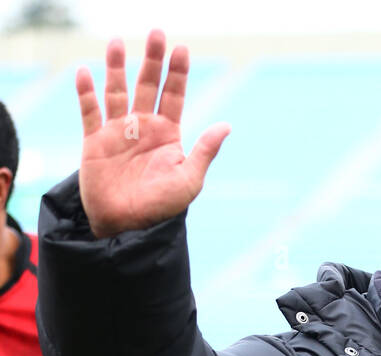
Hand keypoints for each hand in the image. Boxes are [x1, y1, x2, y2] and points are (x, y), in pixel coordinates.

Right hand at [75, 28, 229, 237]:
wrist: (127, 228)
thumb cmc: (161, 208)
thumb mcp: (188, 180)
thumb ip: (204, 151)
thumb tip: (226, 125)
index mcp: (167, 135)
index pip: (174, 96)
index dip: (178, 73)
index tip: (182, 48)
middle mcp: (143, 128)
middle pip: (148, 85)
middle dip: (153, 60)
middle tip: (157, 33)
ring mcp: (118, 132)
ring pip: (117, 91)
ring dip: (116, 67)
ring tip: (117, 42)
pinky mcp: (94, 142)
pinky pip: (89, 111)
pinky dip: (85, 92)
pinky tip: (84, 72)